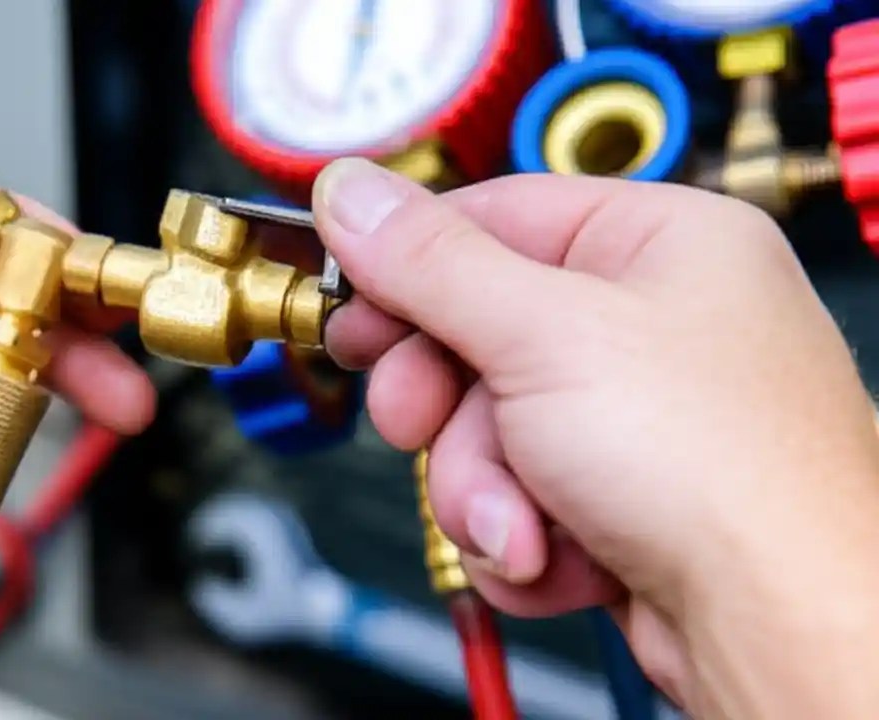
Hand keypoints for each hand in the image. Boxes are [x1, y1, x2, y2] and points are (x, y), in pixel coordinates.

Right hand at [316, 159, 878, 717]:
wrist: (783, 629)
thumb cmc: (727, 474)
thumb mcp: (544, 335)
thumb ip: (432, 263)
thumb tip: (355, 194)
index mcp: (661, 244)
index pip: (494, 220)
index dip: (409, 267)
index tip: (350, 302)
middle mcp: (652, 323)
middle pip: (477, 336)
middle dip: (448, 411)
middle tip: (417, 420)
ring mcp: (635, 416)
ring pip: (486, 432)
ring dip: (483, 490)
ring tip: (523, 522)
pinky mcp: (618, 494)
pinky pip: (516, 494)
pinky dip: (521, 535)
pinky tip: (561, 553)